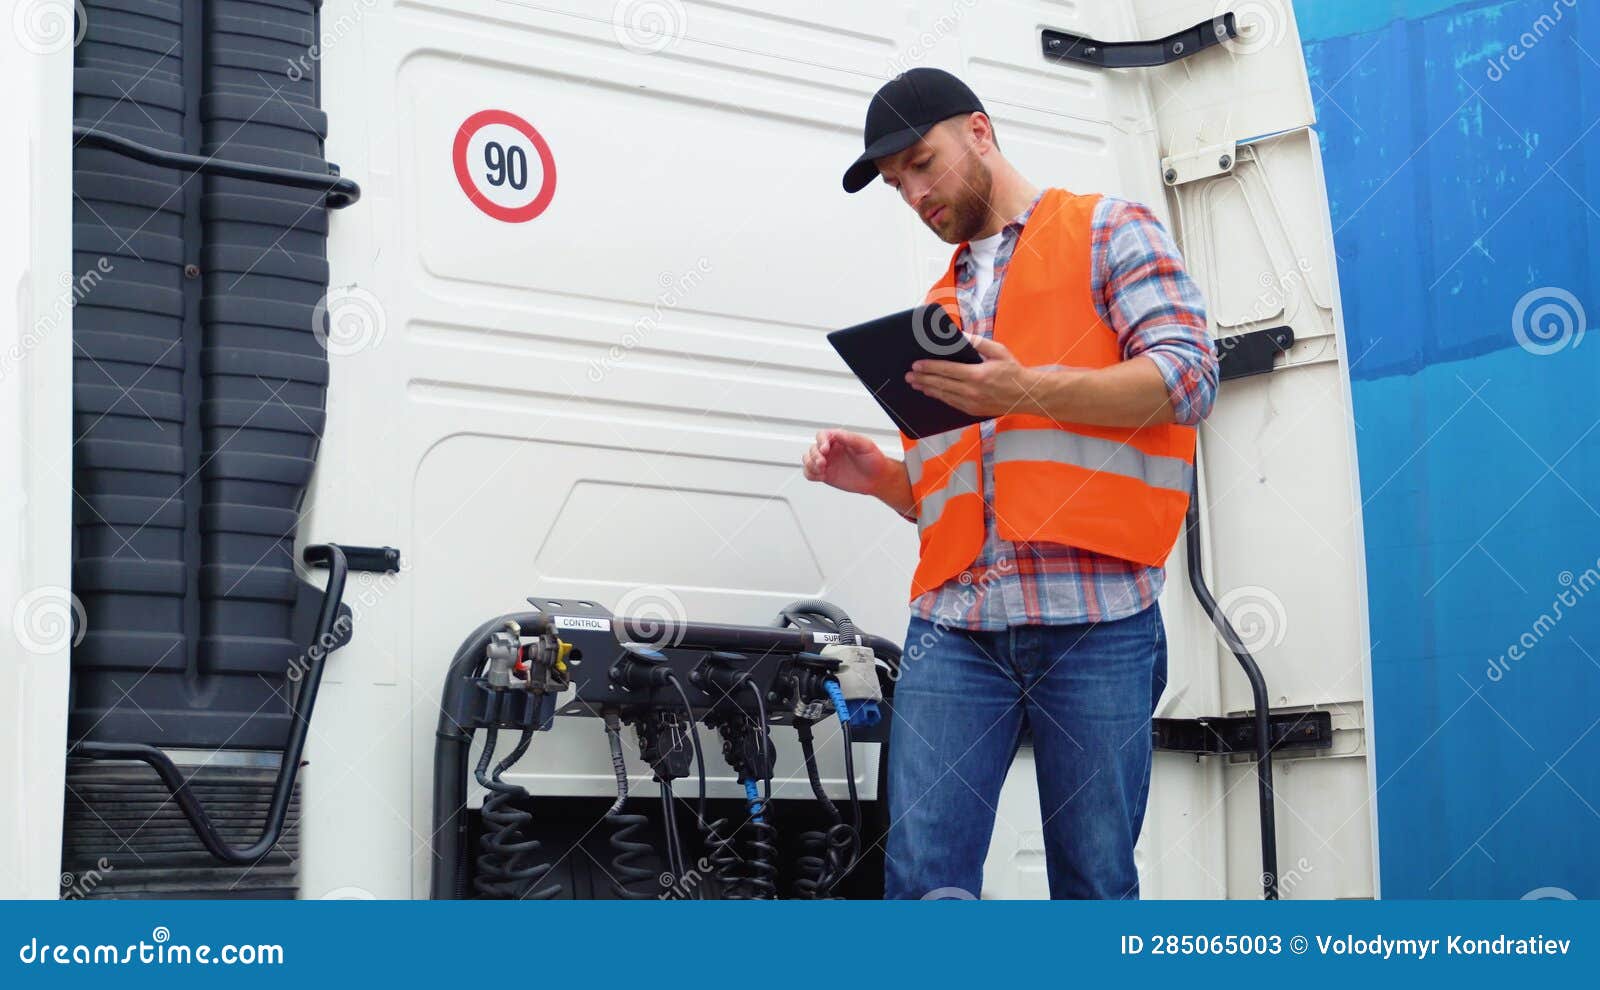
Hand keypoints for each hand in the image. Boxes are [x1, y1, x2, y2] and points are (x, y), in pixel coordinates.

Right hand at [802, 429, 895, 496]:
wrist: (877, 479)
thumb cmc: (874, 460)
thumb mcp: (865, 446)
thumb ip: (851, 438)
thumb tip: (838, 434)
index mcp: (839, 440)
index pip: (822, 436)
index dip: (820, 442)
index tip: (825, 450)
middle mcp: (831, 450)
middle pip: (813, 448)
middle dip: (815, 456)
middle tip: (823, 463)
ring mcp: (827, 463)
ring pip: (808, 460)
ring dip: (810, 464)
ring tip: (821, 470)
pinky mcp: (826, 475)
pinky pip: (810, 473)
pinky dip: (810, 474)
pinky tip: (820, 476)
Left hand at [906, 334, 1045, 417]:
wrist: (1026, 395)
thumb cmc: (1013, 371)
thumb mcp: (998, 351)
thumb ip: (977, 342)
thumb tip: (959, 335)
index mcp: (977, 375)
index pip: (946, 371)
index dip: (929, 367)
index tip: (916, 365)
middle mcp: (972, 391)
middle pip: (941, 384)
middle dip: (923, 379)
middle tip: (909, 375)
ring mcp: (972, 403)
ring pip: (943, 396)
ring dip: (928, 389)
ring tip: (915, 383)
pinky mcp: (973, 410)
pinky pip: (951, 403)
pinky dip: (939, 397)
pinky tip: (932, 391)